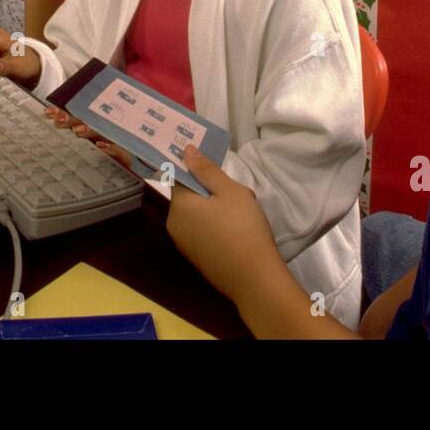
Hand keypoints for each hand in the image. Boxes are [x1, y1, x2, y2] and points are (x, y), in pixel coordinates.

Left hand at [43, 105, 132, 168]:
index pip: (75, 118)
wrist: (134, 163)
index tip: (47, 112)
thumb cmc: (109, 155)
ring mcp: (114, 141)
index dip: (62, 114)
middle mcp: (102, 132)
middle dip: (71, 120)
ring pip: (100, 133)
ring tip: (77, 130)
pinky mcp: (125, 154)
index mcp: (91, 129)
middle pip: (86, 122)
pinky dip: (110, 148)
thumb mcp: (89, 148)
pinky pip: (118, 150)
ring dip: (89, 130)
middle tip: (58, 120)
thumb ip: (76, 135)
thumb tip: (54, 125)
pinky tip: (101, 146)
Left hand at [166, 144, 281, 303]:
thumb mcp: (229, 191)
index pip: (180, 178)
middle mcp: (175, 225)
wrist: (254, 278)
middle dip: (213, 192)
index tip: (216, 167)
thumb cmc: (243, 227)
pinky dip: (218, 227)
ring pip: (199, 215)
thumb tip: (186, 151)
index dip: (198, 170)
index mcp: (179, 206)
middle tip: (240, 193)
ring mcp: (185, 245)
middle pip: (191, 197)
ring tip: (246, 212)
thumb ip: (207, 170)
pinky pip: (204, 233)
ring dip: (218, 209)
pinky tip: (240, 231)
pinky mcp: (198, 259)